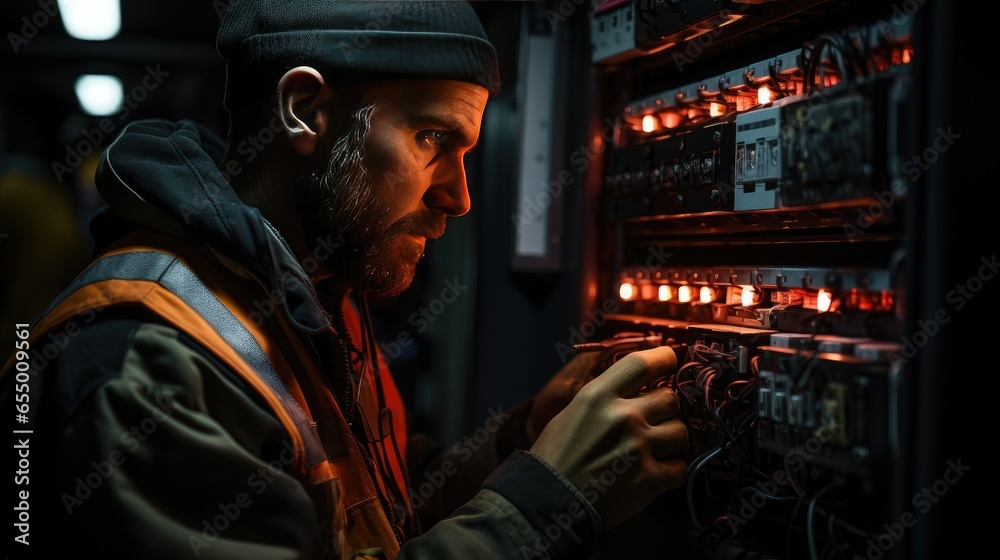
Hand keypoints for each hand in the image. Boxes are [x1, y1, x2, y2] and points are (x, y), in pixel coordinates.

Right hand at [529, 346, 688, 531]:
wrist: (549, 499)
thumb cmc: (556, 455)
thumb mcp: (575, 411)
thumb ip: (606, 397)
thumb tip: (637, 388)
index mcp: (599, 395)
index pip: (643, 363)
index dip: (663, 357)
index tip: (670, 360)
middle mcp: (623, 417)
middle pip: (670, 398)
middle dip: (664, 409)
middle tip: (651, 420)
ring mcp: (639, 448)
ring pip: (680, 431)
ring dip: (670, 439)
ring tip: (652, 448)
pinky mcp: (649, 479)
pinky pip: (680, 467)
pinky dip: (670, 471)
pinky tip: (654, 472)